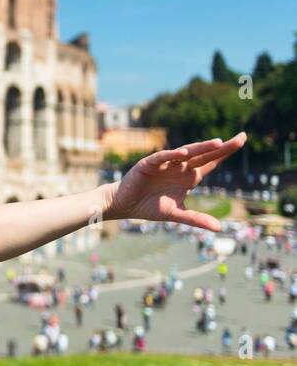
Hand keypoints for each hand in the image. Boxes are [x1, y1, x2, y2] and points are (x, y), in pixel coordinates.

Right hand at [105, 133, 245, 230]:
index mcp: (189, 176)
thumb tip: (219, 228)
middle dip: (222, 147)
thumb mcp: (177, 214)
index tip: (242, 140)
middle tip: (242, 138)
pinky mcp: (148, 164)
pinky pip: (162, 158)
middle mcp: (180, 167)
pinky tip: (184, 153)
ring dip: (201, 147)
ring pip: (186, 153)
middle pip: (205, 154)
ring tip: (218, 143)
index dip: (226, 152)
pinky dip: (172, 155)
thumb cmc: (149, 206)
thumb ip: (196, 218)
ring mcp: (165, 164)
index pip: (212, 162)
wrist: (123, 205)